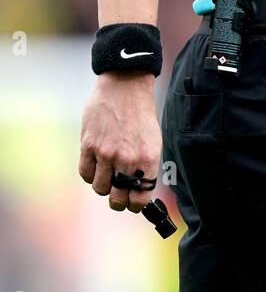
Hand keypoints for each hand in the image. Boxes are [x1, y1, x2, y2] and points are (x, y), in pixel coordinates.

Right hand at [78, 72, 161, 211]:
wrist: (125, 86)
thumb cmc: (141, 115)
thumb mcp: (153, 141)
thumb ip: (146, 166)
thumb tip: (139, 190)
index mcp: (148, 160)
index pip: (140, 199)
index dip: (135, 205)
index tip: (133, 203)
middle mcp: (127, 160)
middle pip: (117, 200)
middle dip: (118, 201)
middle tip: (118, 195)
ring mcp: (106, 153)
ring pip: (100, 188)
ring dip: (103, 186)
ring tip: (107, 175)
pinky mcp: (88, 145)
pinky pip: (85, 173)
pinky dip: (89, 174)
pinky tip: (95, 165)